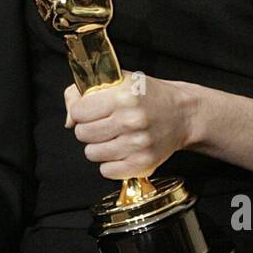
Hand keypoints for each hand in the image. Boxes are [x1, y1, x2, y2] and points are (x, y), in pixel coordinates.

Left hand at [65, 74, 191, 180]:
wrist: (183, 114)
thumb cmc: (148, 96)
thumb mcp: (118, 80)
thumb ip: (84, 92)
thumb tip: (69, 120)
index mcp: (124, 96)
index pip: (79, 111)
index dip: (81, 111)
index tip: (90, 110)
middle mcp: (131, 120)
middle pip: (82, 134)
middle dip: (88, 129)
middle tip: (104, 124)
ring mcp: (138, 144)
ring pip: (92, 154)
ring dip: (98, 146)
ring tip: (113, 136)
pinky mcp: (144, 164)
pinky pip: (107, 171)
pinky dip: (110, 163)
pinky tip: (122, 150)